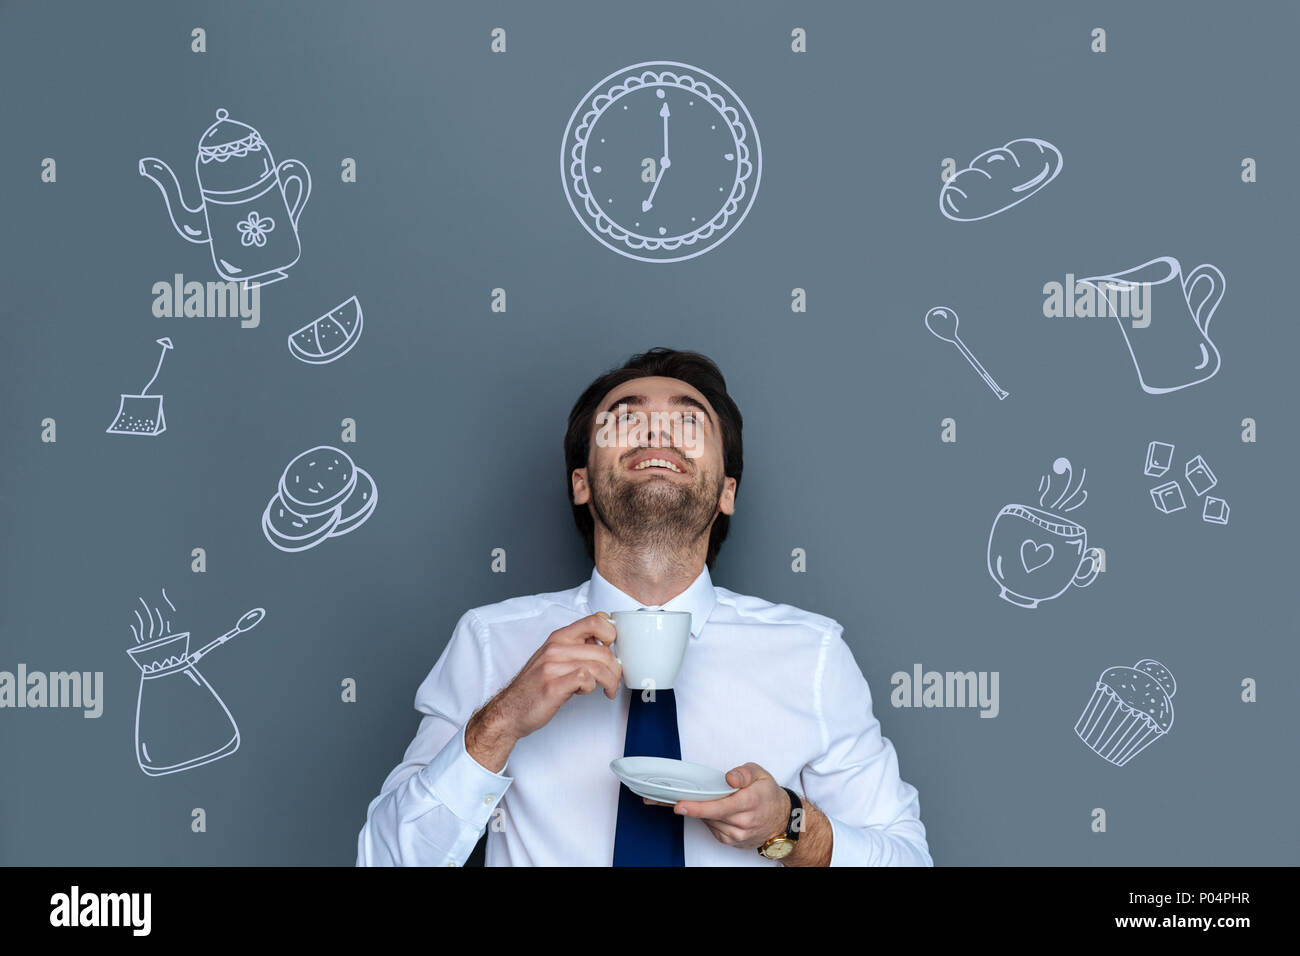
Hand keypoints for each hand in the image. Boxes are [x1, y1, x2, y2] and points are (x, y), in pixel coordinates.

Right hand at [467, 613, 620, 769]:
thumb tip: (605, 642)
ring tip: (609, 689)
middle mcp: (556, 648)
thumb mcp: (554, 658)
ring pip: (598, 665)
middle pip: (603, 649)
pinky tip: (587, 692)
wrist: (509, 710)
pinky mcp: (553, 686)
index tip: (614, 648)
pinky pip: (585, 679)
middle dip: (616, 668)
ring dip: (610, 680)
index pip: (594, 620)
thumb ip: (576, 648)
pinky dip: (592, 687)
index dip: (612, 632)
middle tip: (615, 679)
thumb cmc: (534, 685)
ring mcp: (553, 666)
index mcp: (558, 638)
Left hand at [643, 762, 790, 849]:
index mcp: (751, 801)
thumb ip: (744, 773)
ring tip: (701, 800)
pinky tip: (712, 810)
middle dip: (691, 807)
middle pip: (710, 815)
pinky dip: (709, 819)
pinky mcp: (732, 841)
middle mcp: (744, 821)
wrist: (781, 820)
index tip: (679, 805)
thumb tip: (729, 778)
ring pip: (709, 822)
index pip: (720, 806)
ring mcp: (738, 834)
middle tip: (670, 799)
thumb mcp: (761, 774)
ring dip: (701, 812)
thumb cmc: (768, 795)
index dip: (698, 807)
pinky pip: (713, 829)